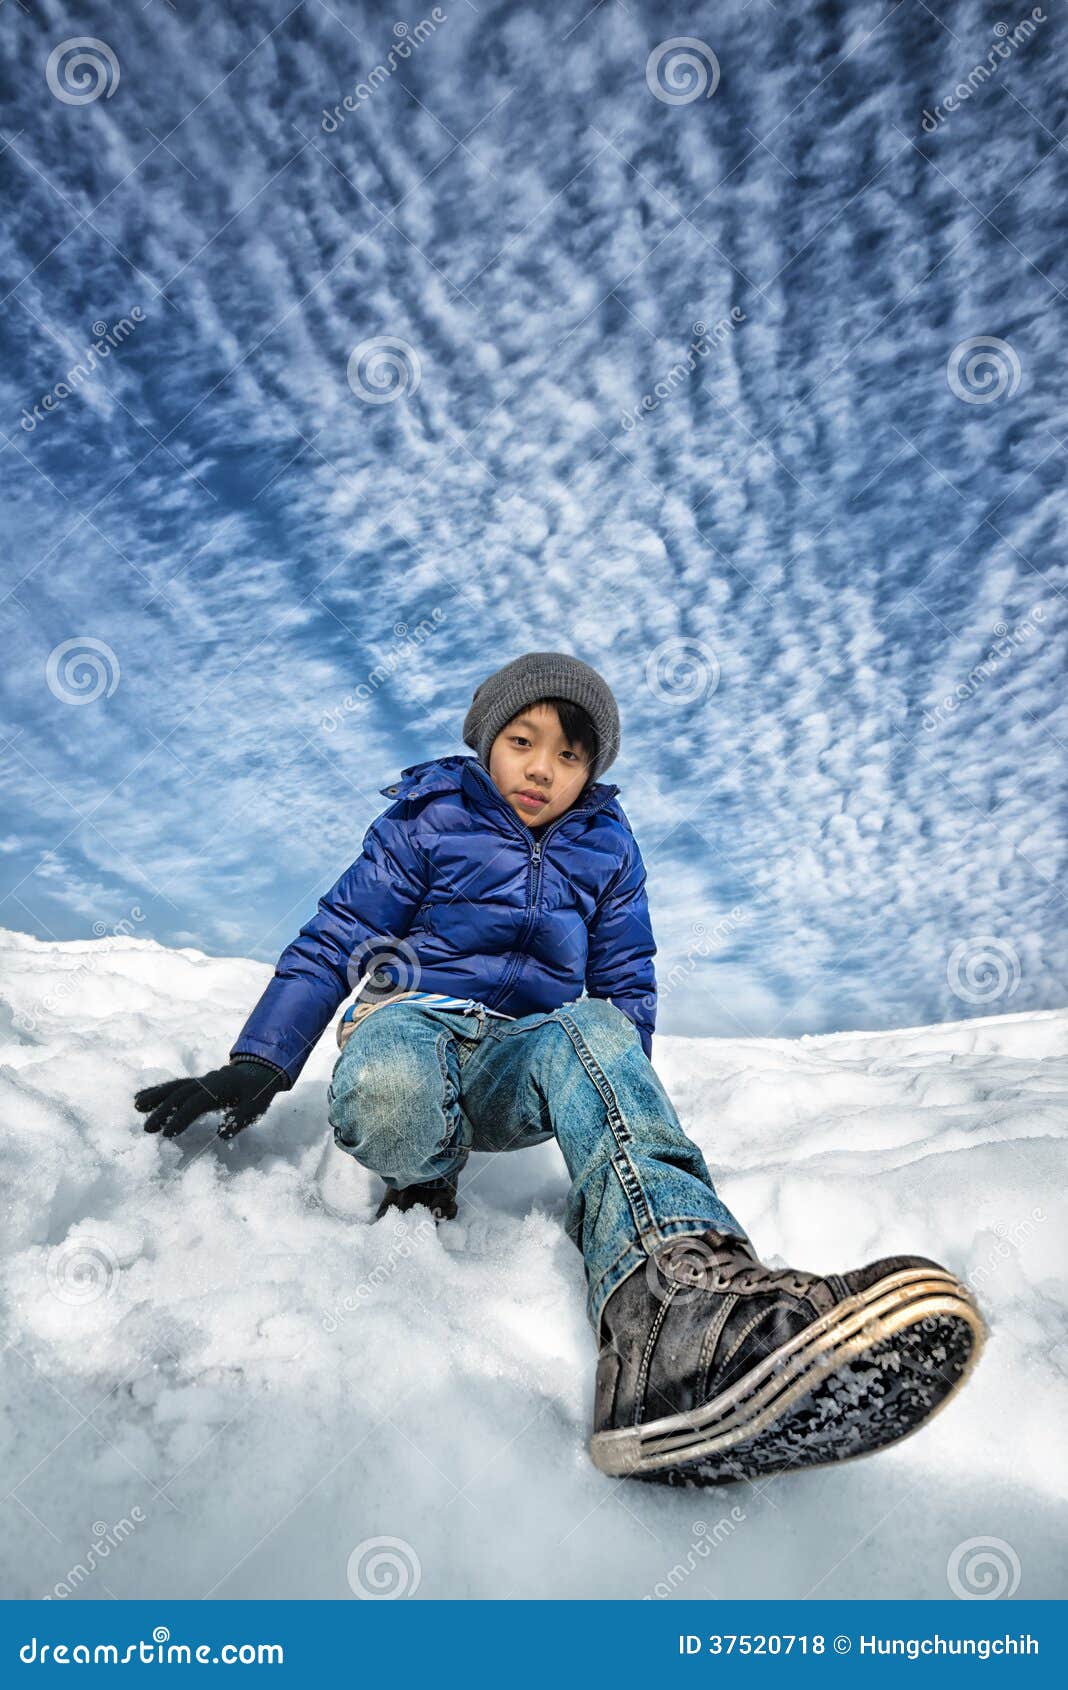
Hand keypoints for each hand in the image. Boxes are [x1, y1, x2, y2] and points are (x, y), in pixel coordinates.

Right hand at [134, 1059, 286, 1138]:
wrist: (259, 1069)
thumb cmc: (257, 1092)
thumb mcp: (256, 1107)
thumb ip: (240, 1119)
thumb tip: (221, 1134)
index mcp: (220, 1088)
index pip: (196, 1104)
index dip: (181, 1118)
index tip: (166, 1133)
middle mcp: (205, 1082)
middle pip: (180, 1095)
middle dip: (162, 1110)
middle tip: (147, 1128)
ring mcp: (199, 1081)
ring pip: (173, 1087)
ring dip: (154, 1096)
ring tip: (136, 1107)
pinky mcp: (195, 1083)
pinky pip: (174, 1086)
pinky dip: (157, 1090)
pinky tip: (140, 1097)